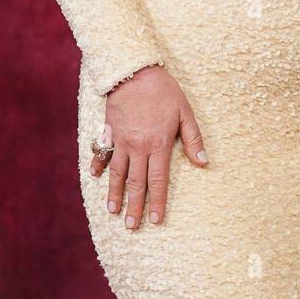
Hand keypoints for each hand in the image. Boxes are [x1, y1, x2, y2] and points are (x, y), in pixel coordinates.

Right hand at [89, 66, 207, 228]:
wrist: (134, 71)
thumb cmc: (164, 91)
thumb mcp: (185, 112)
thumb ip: (193, 139)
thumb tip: (203, 162)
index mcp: (158, 144)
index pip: (158, 181)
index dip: (157, 202)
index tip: (155, 220)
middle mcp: (138, 147)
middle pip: (136, 183)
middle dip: (134, 206)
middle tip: (132, 227)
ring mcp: (121, 140)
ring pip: (117, 173)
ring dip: (115, 194)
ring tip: (113, 211)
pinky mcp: (109, 131)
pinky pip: (102, 153)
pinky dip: (98, 166)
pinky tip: (96, 178)